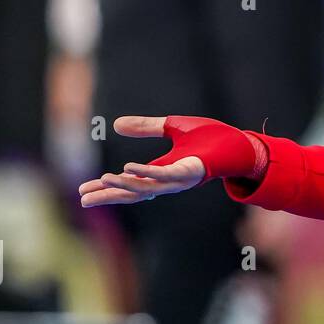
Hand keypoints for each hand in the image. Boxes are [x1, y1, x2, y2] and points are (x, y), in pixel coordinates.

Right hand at [77, 115, 259, 207]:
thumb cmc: (211, 138)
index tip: (84, 190)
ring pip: (146, 186)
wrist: (239, 144)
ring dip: (122, 185)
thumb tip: (115, 125)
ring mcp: (179, 178)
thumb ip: (145, 127)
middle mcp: (168, 179)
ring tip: (101, 181)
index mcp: (162, 171)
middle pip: (133, 191)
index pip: (130, 183)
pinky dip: (144, 173)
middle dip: (109, 195)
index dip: (108, 187)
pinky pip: (164, 174)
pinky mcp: (190, 171)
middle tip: (83, 198)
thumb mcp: (171, 126)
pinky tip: (126, 169)